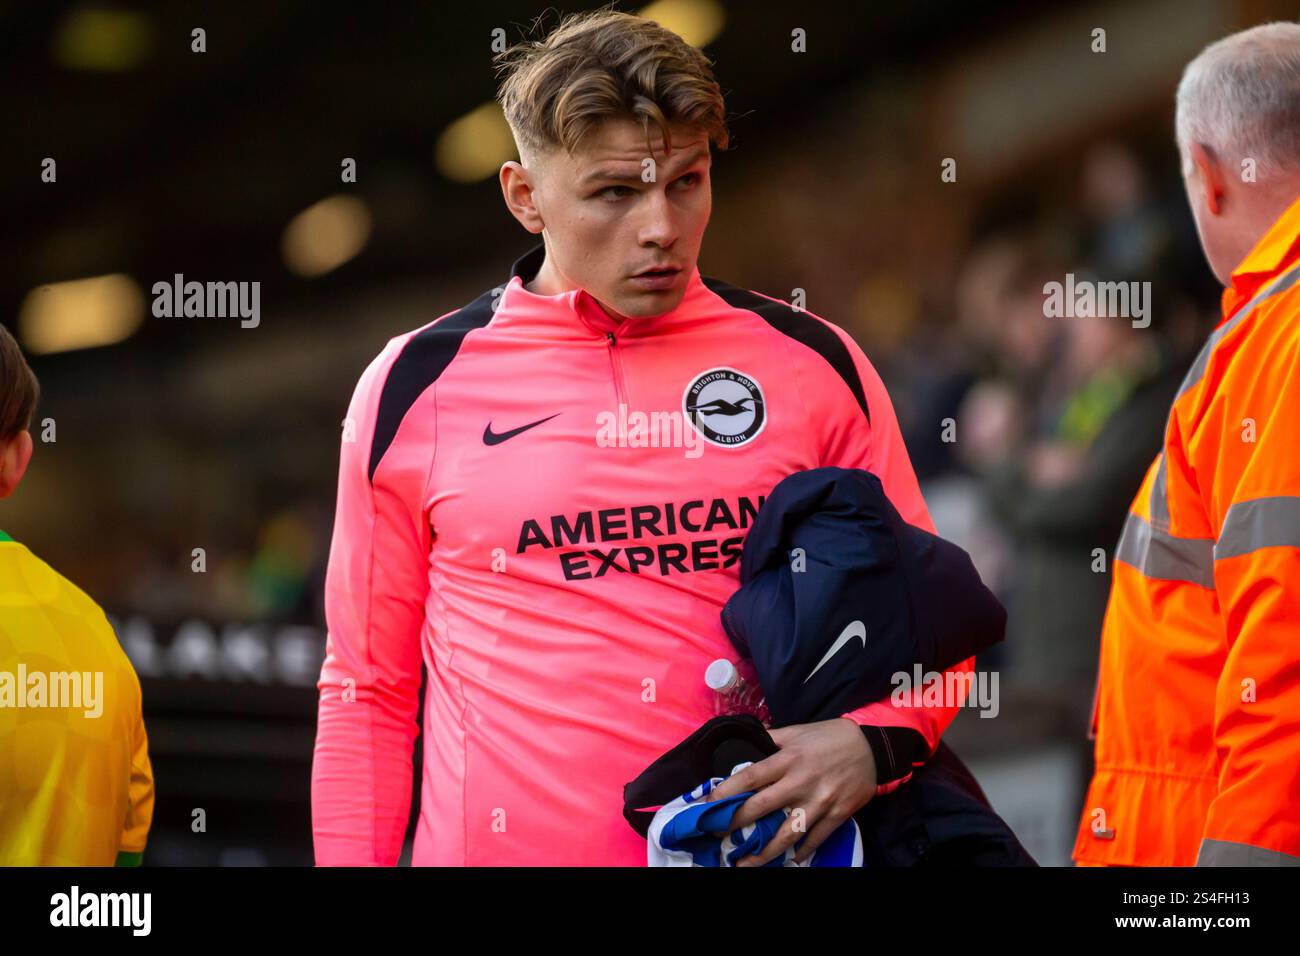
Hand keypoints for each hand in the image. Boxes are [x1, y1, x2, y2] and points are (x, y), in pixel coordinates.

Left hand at [703, 717, 876, 865]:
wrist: (873, 749)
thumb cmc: (831, 737)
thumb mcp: (798, 730)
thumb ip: (772, 738)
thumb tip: (748, 740)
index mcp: (788, 759)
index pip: (750, 777)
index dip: (726, 791)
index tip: (708, 804)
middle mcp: (801, 782)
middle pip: (761, 807)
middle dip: (735, 823)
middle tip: (716, 834)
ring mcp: (819, 802)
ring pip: (787, 833)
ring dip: (763, 852)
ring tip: (744, 863)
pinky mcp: (837, 815)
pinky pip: (815, 839)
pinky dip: (802, 852)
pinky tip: (789, 860)